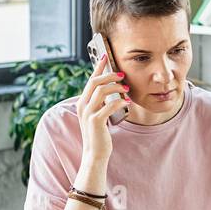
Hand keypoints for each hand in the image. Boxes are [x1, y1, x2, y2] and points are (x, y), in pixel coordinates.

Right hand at [76, 52, 129, 167]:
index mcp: (83, 102)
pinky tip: (127, 102)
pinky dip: (120, 101)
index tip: (105, 56)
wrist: (95, 154)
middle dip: (109, 75)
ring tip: (127, 89)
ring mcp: (88, 113)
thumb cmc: (99, 134)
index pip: (90, 80)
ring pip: (101, 91)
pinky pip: (109, 105)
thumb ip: (101, 103)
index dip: (98, 67)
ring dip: (116, 87)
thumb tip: (112, 89)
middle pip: (94, 82)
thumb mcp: (98, 115)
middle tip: (122, 75)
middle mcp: (83, 105)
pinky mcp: (96, 121)